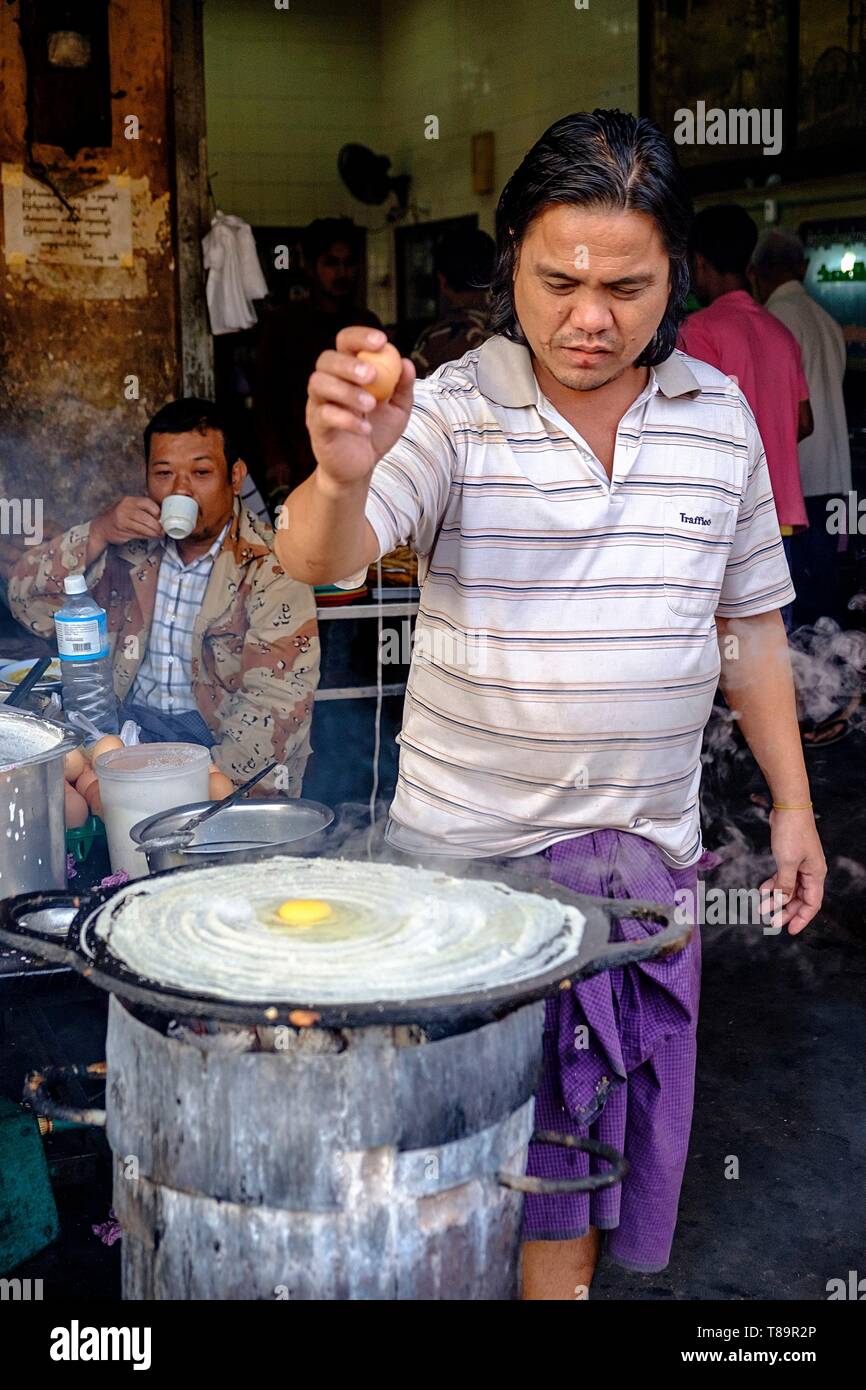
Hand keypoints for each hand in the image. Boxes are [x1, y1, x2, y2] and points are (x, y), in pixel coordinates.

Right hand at [92, 496, 163, 546]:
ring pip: (144, 527)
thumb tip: (161, 517)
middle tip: (163, 529)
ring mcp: (122, 519)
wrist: (101, 527)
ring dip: (154, 532)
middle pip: (146, 517)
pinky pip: (139, 534)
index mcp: (129, 500)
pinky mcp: (122, 530)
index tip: (162, 517)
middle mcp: (125, 508)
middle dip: (157, 525)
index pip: (148, 502)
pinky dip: (148, 536)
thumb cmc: (119, 517)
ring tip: (159, 534)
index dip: (157, 511)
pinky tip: (152, 536)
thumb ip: (143, 510)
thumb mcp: (129, 508)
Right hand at [306, 326, 414, 489]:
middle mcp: (328, 382)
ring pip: (319, 384)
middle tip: (372, 375)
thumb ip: (403, 387)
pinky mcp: (315, 427)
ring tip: (371, 405)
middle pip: (326, 359)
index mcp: (347, 372)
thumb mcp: (398, 410)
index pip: (345, 343)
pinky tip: (366, 428)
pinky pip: (323, 415)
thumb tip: (406, 363)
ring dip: (346, 391)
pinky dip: (346, 419)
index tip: (382, 342)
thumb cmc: (377, 432)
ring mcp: (318, 404)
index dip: (360, 337)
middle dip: (348, 363)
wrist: (360, 467)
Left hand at [761, 808, 826, 934]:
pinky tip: (762, 889)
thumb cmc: (792, 833)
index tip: (789, 929)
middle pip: (800, 898)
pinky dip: (773, 884)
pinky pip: (783, 877)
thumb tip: (783, 902)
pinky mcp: (790, 857)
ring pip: (789, 888)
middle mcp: (810, 872)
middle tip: (771, 921)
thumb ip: (785, 885)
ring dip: (777, 898)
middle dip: (786, 910)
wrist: (789, 808)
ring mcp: (800, 864)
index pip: (812, 903)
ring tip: (762, 906)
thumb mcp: (787, 863)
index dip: (802, 918)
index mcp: (815, 874)